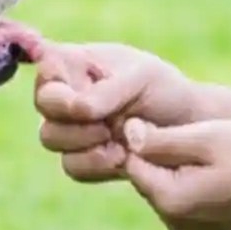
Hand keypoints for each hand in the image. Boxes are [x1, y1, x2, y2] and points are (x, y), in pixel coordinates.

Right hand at [34, 42, 199, 182]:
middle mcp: (67, 93)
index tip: (86, 106)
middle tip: (108, 126)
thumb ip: (108, 91)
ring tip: (119, 142)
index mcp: (75, 63)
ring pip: (51, 139)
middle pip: (43, 109)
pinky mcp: (83, 156)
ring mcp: (71, 126)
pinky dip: (96, 165)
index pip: (45, 73)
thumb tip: (77, 108)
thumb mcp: (142, 78)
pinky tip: (121, 158)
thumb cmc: (164, 90)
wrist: (187, 127)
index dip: (59, 93)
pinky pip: (72, 166)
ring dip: (85, 143)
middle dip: (75, 121)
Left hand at [120, 117, 230, 229]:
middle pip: (152, 181)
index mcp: (171, 200)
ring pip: (171, 196)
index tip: (179, 126)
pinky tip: (230, 181)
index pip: (134, 163)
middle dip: (167, 159)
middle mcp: (176, 226)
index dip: (147, 138)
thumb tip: (127, 134)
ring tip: (221, 160)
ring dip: (184, 176)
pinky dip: (202, 194)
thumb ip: (162, 139)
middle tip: (203, 139)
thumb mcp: (209, 137)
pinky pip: (192, 211)